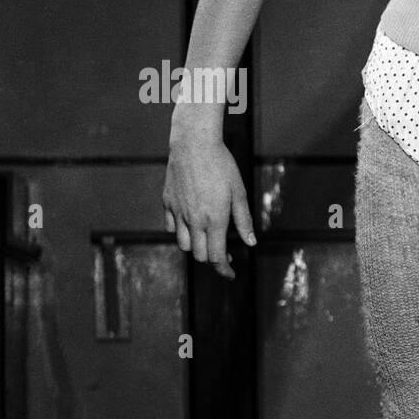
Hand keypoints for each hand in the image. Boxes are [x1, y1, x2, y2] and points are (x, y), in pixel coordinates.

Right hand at [163, 134, 256, 279]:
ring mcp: (177, 212)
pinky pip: (170, 226)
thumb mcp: (239, 193)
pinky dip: (180, 232)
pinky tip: (190, 225)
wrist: (193, 144)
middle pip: (200, 255)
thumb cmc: (222, 166)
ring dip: (196, 248)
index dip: (224, 270)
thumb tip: (251, 243)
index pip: (217, 257)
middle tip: (225, 255)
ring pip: (183, 244)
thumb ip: (243, 221)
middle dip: (212, 260)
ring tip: (208, 240)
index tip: (231, 274)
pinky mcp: (167, 202)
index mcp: (214, 220)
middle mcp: (194, 220)